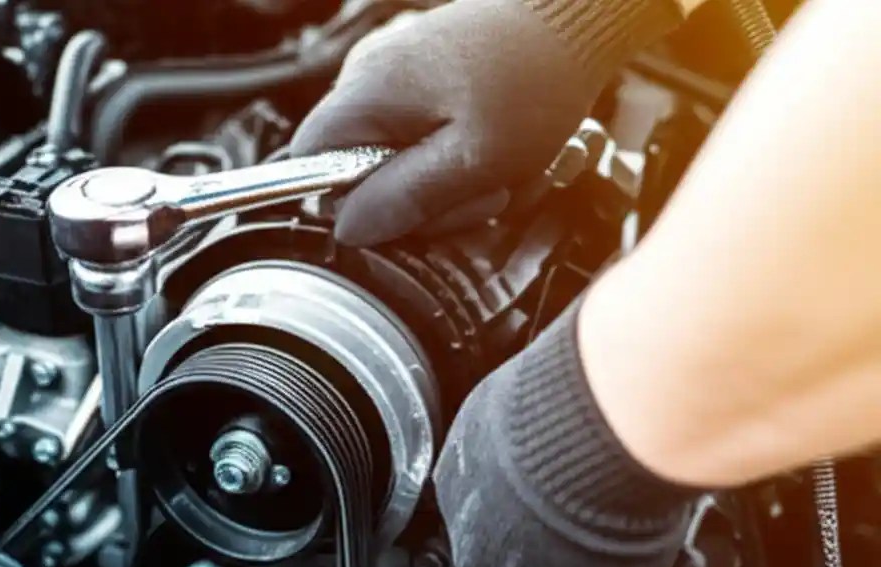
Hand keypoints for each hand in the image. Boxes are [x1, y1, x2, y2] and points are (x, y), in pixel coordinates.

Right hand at [291, 0, 674, 246]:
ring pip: (389, 155)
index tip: (399, 214)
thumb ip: (406, 198)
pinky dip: (449, 152)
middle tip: (472, 193)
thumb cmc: (533, 76)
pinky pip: (414, 133)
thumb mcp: (475, 158)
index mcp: (366, 93)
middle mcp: (367, 75)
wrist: (574, 18)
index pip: (307, 162)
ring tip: (491, 168)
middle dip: (413, 197)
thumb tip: (350, 229)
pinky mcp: (419, 74)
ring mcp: (392, 71)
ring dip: (440, 179)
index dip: (344, 203)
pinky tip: (485, 148)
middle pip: (353, 167)